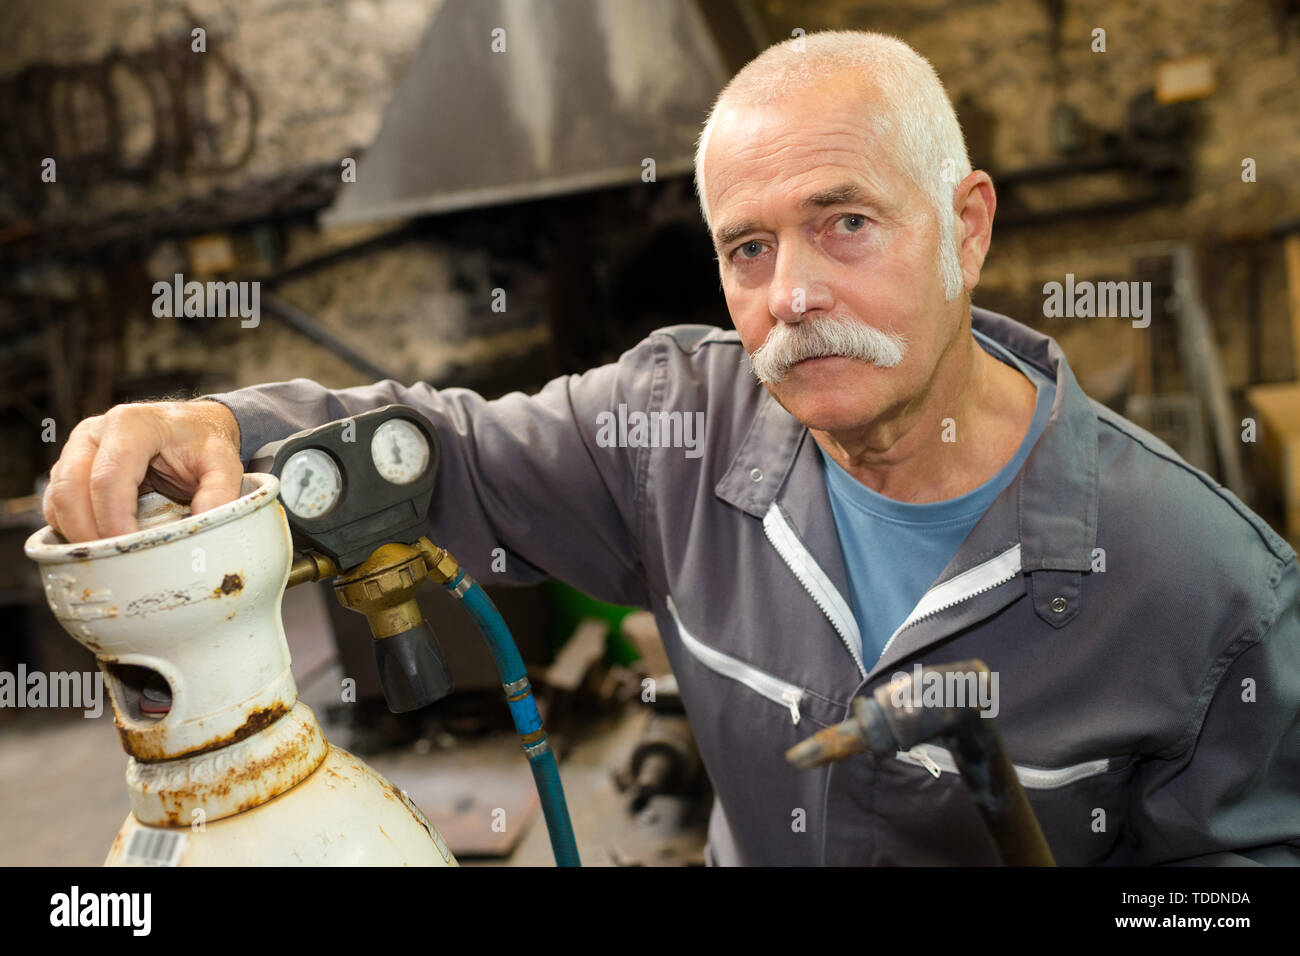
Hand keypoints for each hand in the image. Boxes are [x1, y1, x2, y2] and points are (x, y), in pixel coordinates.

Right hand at [41, 400, 243, 542]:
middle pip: (71, 488)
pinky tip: (97, 542)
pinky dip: (69, 526)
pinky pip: (56, 502)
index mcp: (131, 425)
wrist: (190, 426)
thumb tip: (204, 523)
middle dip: (87, 531)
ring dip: (75, 532)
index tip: (131, 548)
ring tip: (107, 557)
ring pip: (57, 496)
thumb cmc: (201, 443)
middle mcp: (95, 432)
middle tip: (113, 562)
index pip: (109, 477)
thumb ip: (220, 492)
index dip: (113, 519)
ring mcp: (76, 449)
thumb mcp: (223, 462)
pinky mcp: (69, 467)